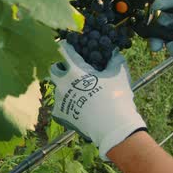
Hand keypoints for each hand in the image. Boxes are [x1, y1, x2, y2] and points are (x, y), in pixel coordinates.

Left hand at [50, 41, 145, 158]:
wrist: (112, 126)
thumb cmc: (116, 97)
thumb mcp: (118, 74)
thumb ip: (115, 60)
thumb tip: (114, 51)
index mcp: (75, 70)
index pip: (63, 50)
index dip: (67, 46)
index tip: (70, 46)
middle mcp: (62, 83)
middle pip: (54, 69)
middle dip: (61, 67)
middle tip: (72, 70)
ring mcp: (59, 99)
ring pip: (56, 88)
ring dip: (64, 86)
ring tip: (78, 92)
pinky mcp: (59, 114)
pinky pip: (59, 105)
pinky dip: (67, 104)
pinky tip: (78, 107)